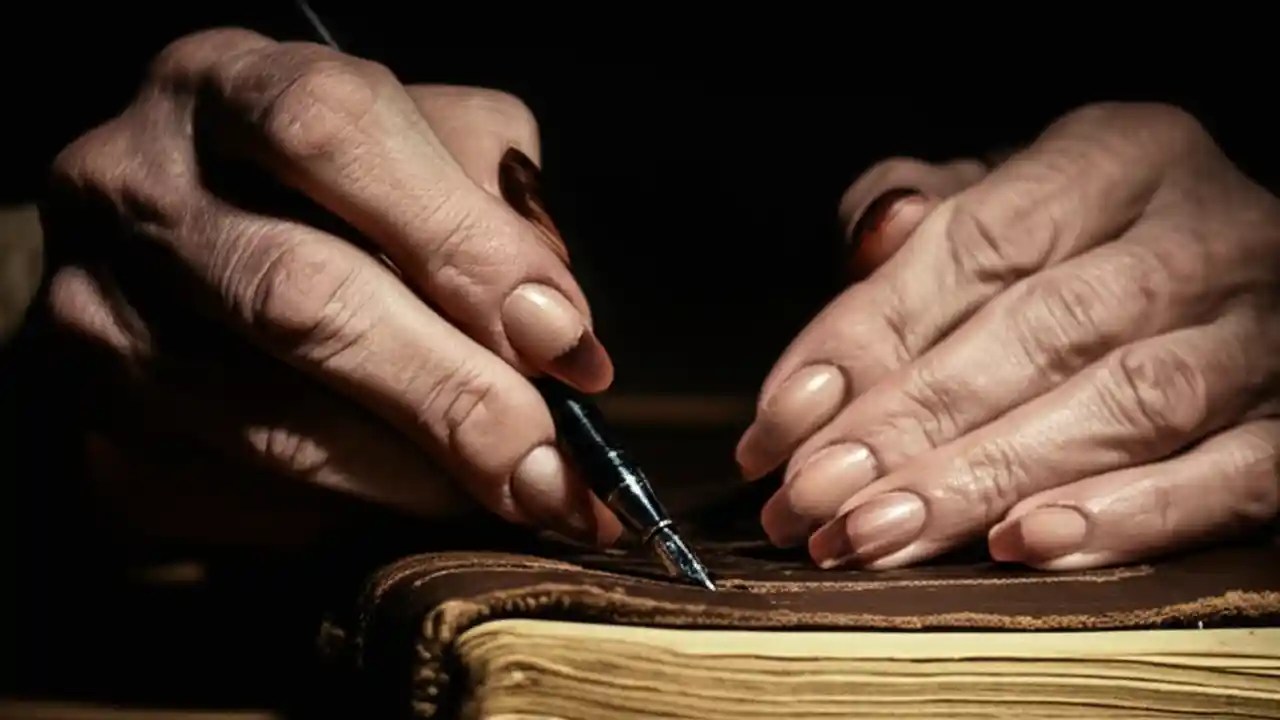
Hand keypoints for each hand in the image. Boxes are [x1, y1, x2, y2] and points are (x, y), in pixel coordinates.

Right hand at [40, 28, 621, 546]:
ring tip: (508, 493)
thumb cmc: (330, 187)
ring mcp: (98, 310)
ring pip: (267, 419)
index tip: (564, 342)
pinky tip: (413, 500)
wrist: (168, 245)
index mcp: (225, 86)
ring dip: (413, 476)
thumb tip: (556, 335)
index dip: (461, 243)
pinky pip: (235, 489)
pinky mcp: (96, 419)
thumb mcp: (424, 145)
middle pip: (301, 296)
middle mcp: (134, 186)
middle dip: (453, 396)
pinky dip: (347, 509)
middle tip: (556, 470)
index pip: (332, 133)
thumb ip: (494, 208)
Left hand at [737, 103, 1279, 570]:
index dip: (867, 337)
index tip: (781, 418)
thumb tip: (869, 236)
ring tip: (873, 533)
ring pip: (1121, 405)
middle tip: (809, 497)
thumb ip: (937, 215)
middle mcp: (1205, 233)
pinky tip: (1022, 545)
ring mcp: (1265, 332)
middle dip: (906, 423)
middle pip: (1038, 331)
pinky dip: (1126, 515)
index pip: (974, 246)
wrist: (1250, 282)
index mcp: (1123, 158)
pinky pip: (1228, 477)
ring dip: (982, 478)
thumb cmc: (1101, 248)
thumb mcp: (1021, 202)